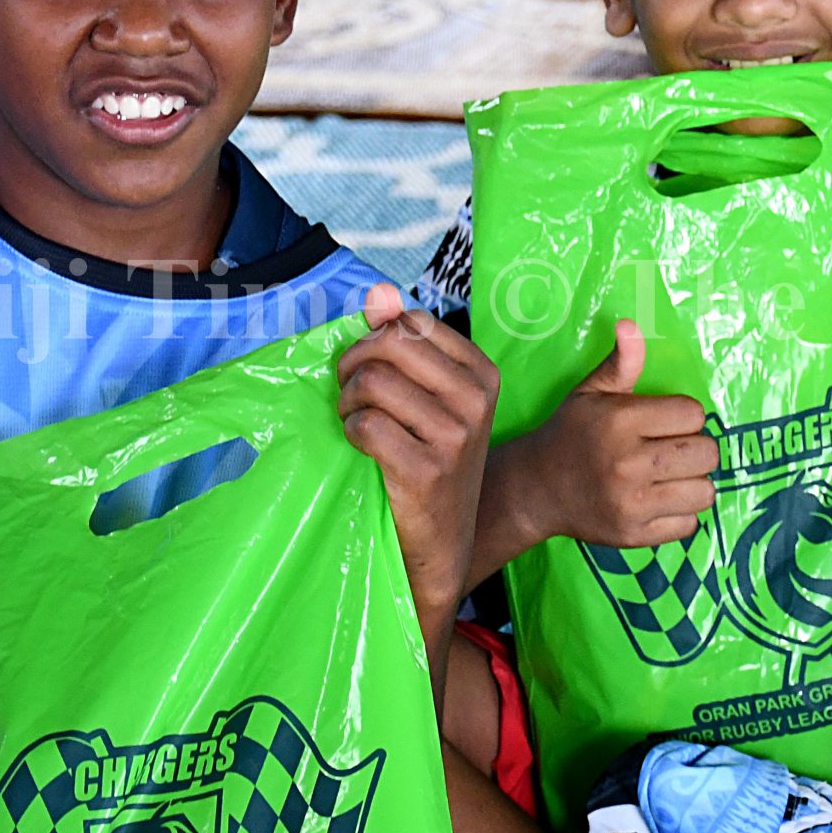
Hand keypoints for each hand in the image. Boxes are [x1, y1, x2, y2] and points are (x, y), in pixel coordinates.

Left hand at [338, 283, 500, 616]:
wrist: (445, 539)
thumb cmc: (432, 460)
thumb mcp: (429, 396)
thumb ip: (403, 340)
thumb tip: (379, 293)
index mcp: (483, 373)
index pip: (413, 323)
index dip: (376, 340)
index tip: (370, 369)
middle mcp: (476, 400)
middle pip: (390, 345)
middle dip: (355, 365)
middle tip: (350, 393)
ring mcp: (455, 437)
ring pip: (373, 383)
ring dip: (348, 402)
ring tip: (355, 420)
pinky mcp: (427, 470)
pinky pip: (365, 426)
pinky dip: (351, 433)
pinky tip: (363, 448)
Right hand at [515, 320, 716, 548]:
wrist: (535, 489)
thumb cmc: (570, 434)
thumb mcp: (590, 392)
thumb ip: (621, 363)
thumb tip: (630, 324)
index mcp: (620, 421)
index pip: (693, 414)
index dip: (685, 416)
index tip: (667, 421)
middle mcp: (627, 463)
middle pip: (706, 453)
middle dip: (696, 448)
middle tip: (673, 449)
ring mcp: (631, 504)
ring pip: (704, 491)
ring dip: (694, 482)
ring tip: (670, 476)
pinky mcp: (634, 535)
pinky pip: (689, 524)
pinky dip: (682, 513)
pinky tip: (659, 500)